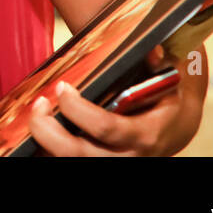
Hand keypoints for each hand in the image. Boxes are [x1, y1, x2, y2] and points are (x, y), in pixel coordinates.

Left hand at [27, 46, 206, 155]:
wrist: (177, 127)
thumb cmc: (169, 96)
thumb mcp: (174, 76)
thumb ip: (163, 61)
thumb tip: (151, 49)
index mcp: (146, 134)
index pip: (107, 129)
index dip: (79, 110)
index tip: (62, 88)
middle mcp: (129, 156)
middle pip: (80, 154)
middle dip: (50, 132)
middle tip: (38, 105)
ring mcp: (113, 162)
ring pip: (71, 162)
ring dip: (46, 142)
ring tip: (35, 117)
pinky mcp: (99, 160)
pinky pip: (69, 160)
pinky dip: (49, 149)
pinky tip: (40, 129)